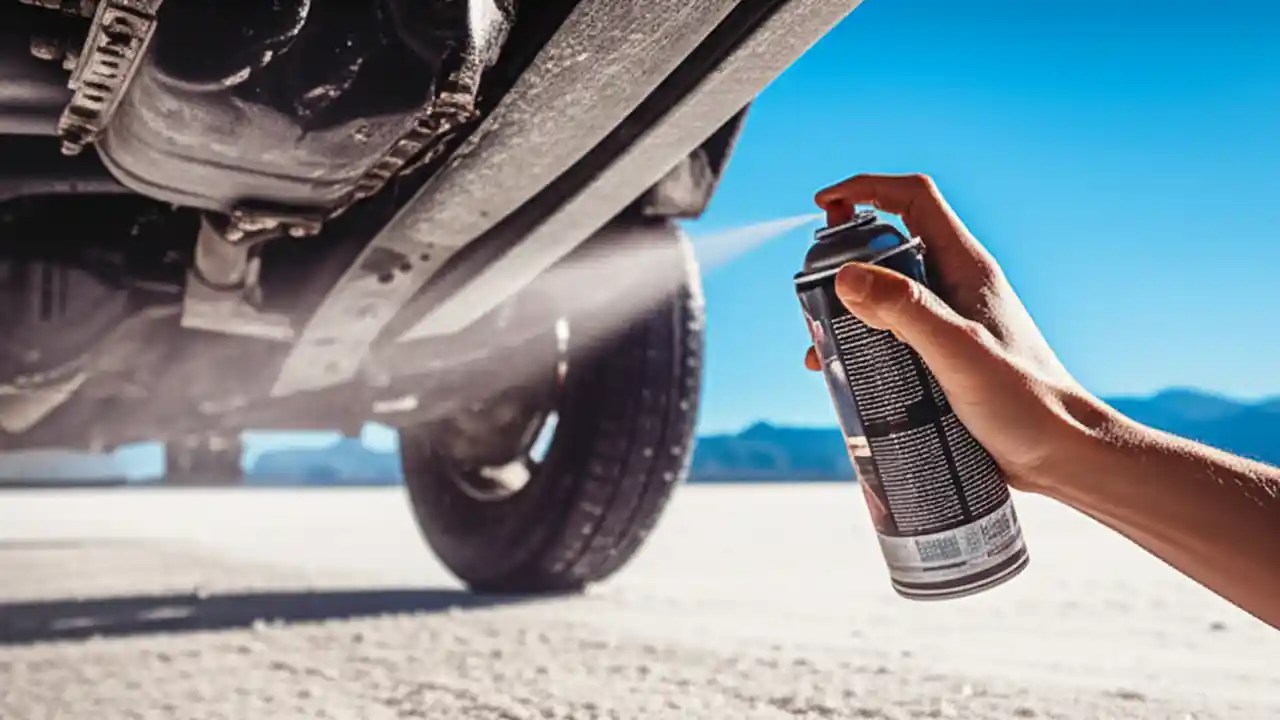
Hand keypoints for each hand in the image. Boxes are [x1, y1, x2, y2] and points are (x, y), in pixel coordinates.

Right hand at [806, 174, 1113, 491]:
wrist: (1061, 452)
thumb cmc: (1026, 400)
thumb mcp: (958, 351)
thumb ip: (906, 310)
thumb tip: (846, 276)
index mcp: (965, 266)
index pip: (913, 199)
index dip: (866, 189)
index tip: (823, 203)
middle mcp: (954, 286)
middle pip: (888, 247)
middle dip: (843, 260)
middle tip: (812, 292)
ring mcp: (947, 322)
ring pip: (884, 297)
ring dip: (845, 312)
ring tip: (819, 346)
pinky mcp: (940, 357)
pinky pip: (890, 335)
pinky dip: (860, 347)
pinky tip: (842, 375)